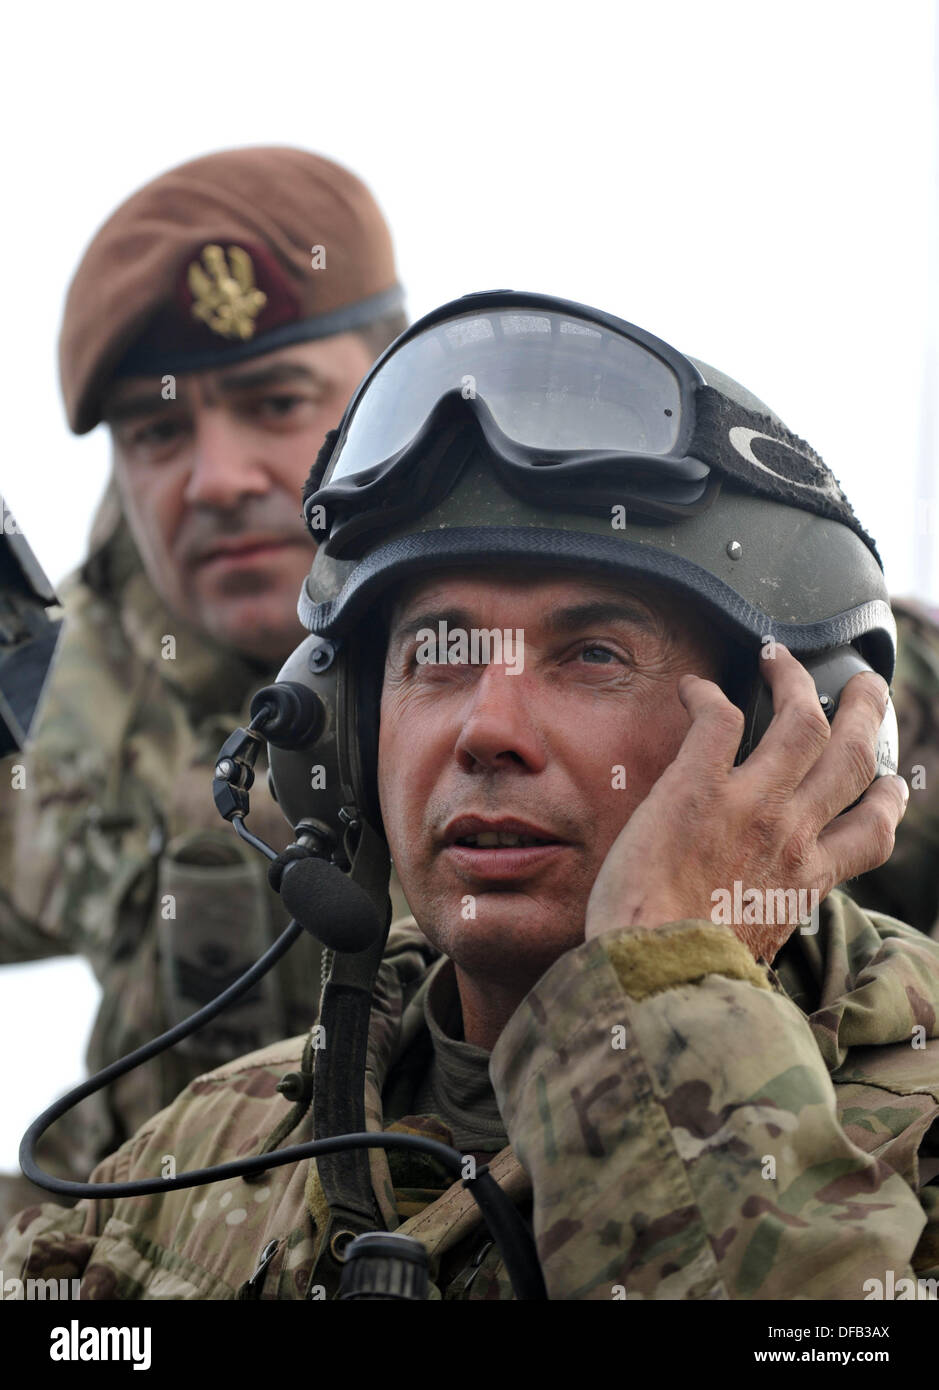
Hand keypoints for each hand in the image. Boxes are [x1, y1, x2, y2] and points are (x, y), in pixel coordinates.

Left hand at [584, 646, 907, 960]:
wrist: (655, 978)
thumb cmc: (689, 975)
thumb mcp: (756, 950)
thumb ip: (767, 917)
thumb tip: (751, 918)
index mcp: (808, 880)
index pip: (874, 832)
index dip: (888, 801)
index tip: (888, 784)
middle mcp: (792, 836)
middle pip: (851, 756)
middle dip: (866, 712)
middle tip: (864, 686)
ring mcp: (750, 806)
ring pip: (801, 722)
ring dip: (797, 681)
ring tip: (781, 657)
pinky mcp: (696, 788)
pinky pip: (718, 720)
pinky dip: (708, 695)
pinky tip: (693, 687)